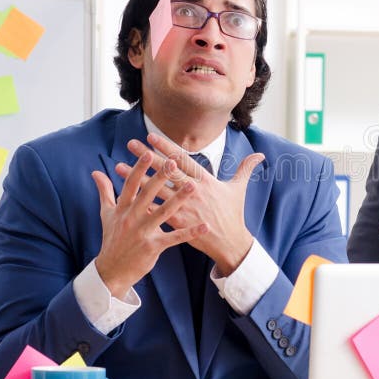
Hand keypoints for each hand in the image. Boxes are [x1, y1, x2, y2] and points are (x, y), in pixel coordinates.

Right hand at [91, 152, 208, 298]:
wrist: (112, 270)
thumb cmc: (112, 238)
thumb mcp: (107, 214)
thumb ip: (104, 191)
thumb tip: (96, 171)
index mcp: (122, 208)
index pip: (131, 184)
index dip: (139, 169)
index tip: (149, 153)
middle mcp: (131, 218)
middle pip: (147, 194)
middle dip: (160, 178)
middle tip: (173, 162)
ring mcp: (142, 232)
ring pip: (163, 212)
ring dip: (178, 199)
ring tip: (192, 187)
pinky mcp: (153, 246)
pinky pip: (174, 238)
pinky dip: (190, 232)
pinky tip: (204, 226)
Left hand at [115, 133, 264, 275]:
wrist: (230, 242)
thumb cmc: (233, 215)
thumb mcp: (239, 189)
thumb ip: (245, 169)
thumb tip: (259, 155)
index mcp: (205, 180)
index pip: (183, 159)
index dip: (166, 146)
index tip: (151, 136)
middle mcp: (193, 191)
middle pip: (166, 170)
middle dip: (148, 156)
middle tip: (131, 144)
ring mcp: (184, 207)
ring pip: (156, 189)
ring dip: (137, 178)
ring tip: (119, 167)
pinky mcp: (178, 222)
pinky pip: (156, 210)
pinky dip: (140, 203)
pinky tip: (126, 196)